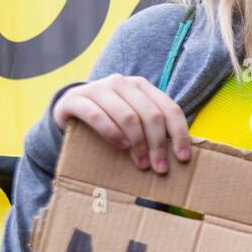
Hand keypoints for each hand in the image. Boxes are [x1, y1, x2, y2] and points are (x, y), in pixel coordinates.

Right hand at [53, 74, 190, 173]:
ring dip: (138, 143)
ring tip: (142, 163)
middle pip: (150, 115)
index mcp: (141, 86)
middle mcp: (122, 83)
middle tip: (159, 168)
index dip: (179, 134)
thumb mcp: (132, 119)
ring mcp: (98, 88)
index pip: (169, 109)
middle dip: (158, 144)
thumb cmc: (108, 119)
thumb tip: (177, 155)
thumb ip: (151, 128)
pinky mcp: (77, 99)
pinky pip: (97, 116)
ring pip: (127, 116)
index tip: (182, 158)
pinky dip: (112, 133)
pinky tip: (121, 147)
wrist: (69, 109)